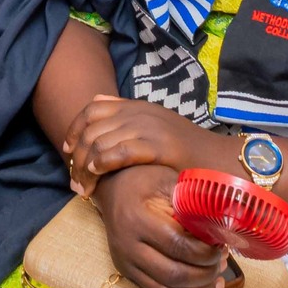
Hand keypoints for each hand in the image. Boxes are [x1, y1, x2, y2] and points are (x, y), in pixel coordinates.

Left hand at [62, 95, 207, 198]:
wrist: (221, 160)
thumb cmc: (186, 149)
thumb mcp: (154, 123)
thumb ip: (127, 113)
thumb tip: (97, 101)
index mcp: (136, 106)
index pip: (92, 110)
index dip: (74, 130)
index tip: (67, 151)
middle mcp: (140, 113)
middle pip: (91, 129)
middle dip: (76, 156)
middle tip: (74, 180)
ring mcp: (150, 128)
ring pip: (101, 142)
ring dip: (85, 167)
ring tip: (83, 187)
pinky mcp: (160, 146)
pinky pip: (121, 151)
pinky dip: (104, 162)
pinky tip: (98, 174)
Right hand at [93, 164, 229, 287]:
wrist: (111, 188)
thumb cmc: (143, 180)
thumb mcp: (167, 180)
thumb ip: (192, 201)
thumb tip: (222, 223)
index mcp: (137, 218)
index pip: (177, 245)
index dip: (205, 251)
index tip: (222, 245)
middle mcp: (127, 244)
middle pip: (173, 273)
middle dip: (205, 272)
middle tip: (223, 261)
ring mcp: (125, 261)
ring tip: (217, 276)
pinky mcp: (127, 272)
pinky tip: (204, 287)